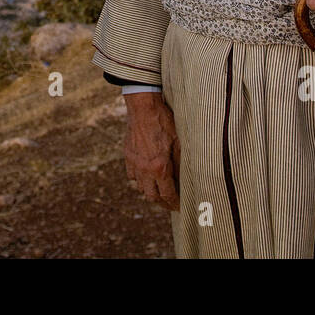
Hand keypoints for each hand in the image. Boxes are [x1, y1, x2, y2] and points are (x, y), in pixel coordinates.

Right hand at [123, 92, 180, 211]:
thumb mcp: (179, 142)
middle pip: (151, 196)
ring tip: (159, 190)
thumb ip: (181, 163)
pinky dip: (139, 179)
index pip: (167, 194)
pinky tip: (146, 176)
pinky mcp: (127, 155)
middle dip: (162, 203)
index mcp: (159, 168)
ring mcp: (134, 163)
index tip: (180, 207)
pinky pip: (132, 175)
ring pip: (140, 187)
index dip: (174, 204)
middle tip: (170, 203)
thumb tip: (186, 179)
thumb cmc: (164, 122)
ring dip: (150, 191)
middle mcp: (145, 169)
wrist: (143, 107)